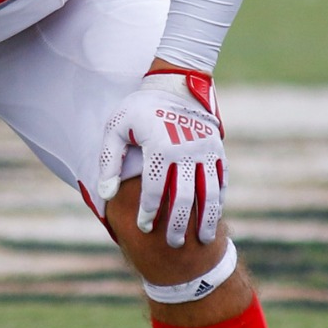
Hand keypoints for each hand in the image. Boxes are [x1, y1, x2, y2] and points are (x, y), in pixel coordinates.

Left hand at [95, 68, 225, 244]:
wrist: (176, 83)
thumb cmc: (139, 108)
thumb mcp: (116, 128)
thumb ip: (109, 161)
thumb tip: (106, 195)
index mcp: (160, 146)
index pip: (155, 189)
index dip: (149, 211)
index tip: (143, 228)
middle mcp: (186, 151)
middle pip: (183, 197)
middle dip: (177, 224)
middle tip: (172, 244)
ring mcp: (205, 150)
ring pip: (209, 192)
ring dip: (206, 219)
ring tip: (201, 241)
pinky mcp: (217, 148)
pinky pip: (221, 179)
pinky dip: (218, 200)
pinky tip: (213, 217)